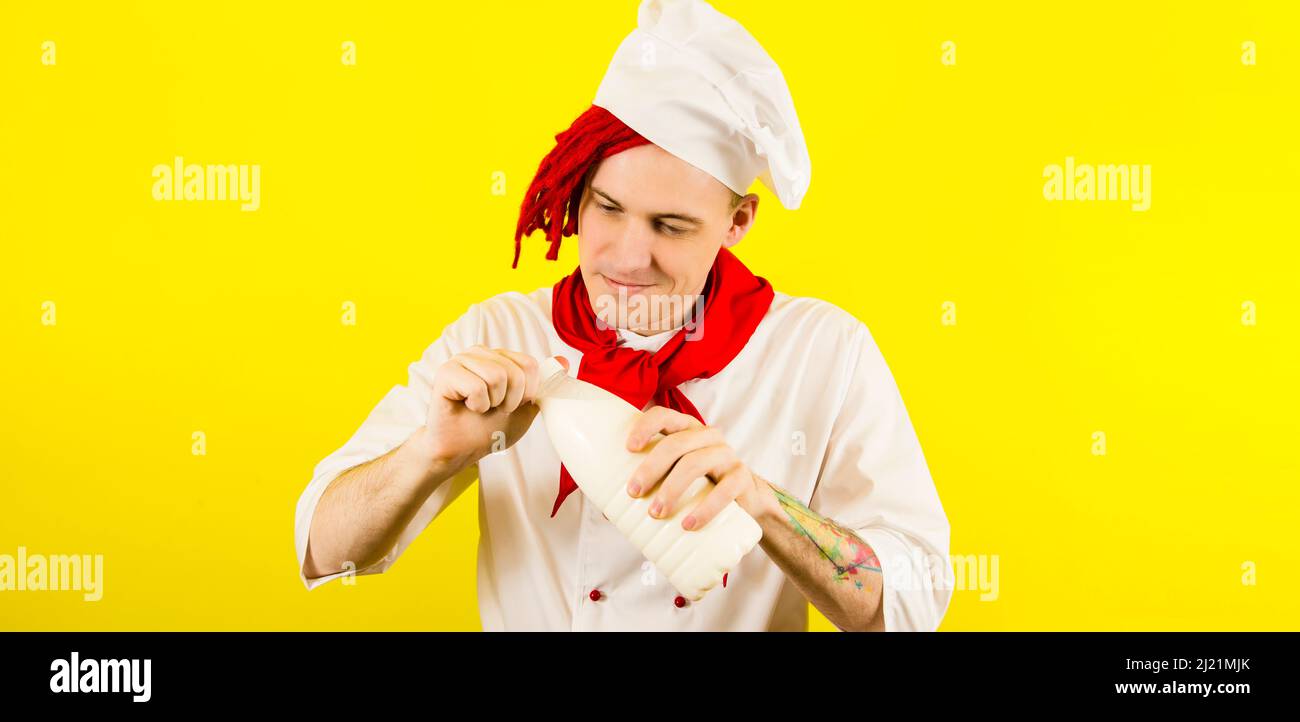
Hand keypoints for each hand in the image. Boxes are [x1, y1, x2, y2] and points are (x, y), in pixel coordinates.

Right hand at [421, 346, 568, 469]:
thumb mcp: (525, 408)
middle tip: (493, 409)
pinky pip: (477, 387)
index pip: (530, 365)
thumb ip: (542, 385)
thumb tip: (564, 360)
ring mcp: (461, 359)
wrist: (461, 449)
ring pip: (497, 376)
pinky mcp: (446, 372)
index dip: (527, 393)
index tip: (510, 405)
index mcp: (499, 356)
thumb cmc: (490, 428)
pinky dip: (476, 406)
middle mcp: (480, 352)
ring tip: (478, 407)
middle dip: (510, 400)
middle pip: (516, 371)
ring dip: (492, 403)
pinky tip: (465, 407)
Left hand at [624, 406, 778, 529]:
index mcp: (687, 429)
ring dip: (671, 489)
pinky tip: (688, 524)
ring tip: (656, 513)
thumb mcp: (676, 476)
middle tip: (634, 493)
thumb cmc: (701, 486)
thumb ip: (649, 485)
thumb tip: (606, 511)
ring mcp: (727, 456)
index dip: (645, 427)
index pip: (664, 416)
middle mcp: (708, 437)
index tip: (628, 448)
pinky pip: (724, 490)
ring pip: (696, 463)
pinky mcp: (742, 479)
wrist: (746, 501)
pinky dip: (704, 509)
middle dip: (650, 468)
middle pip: (676, 443)